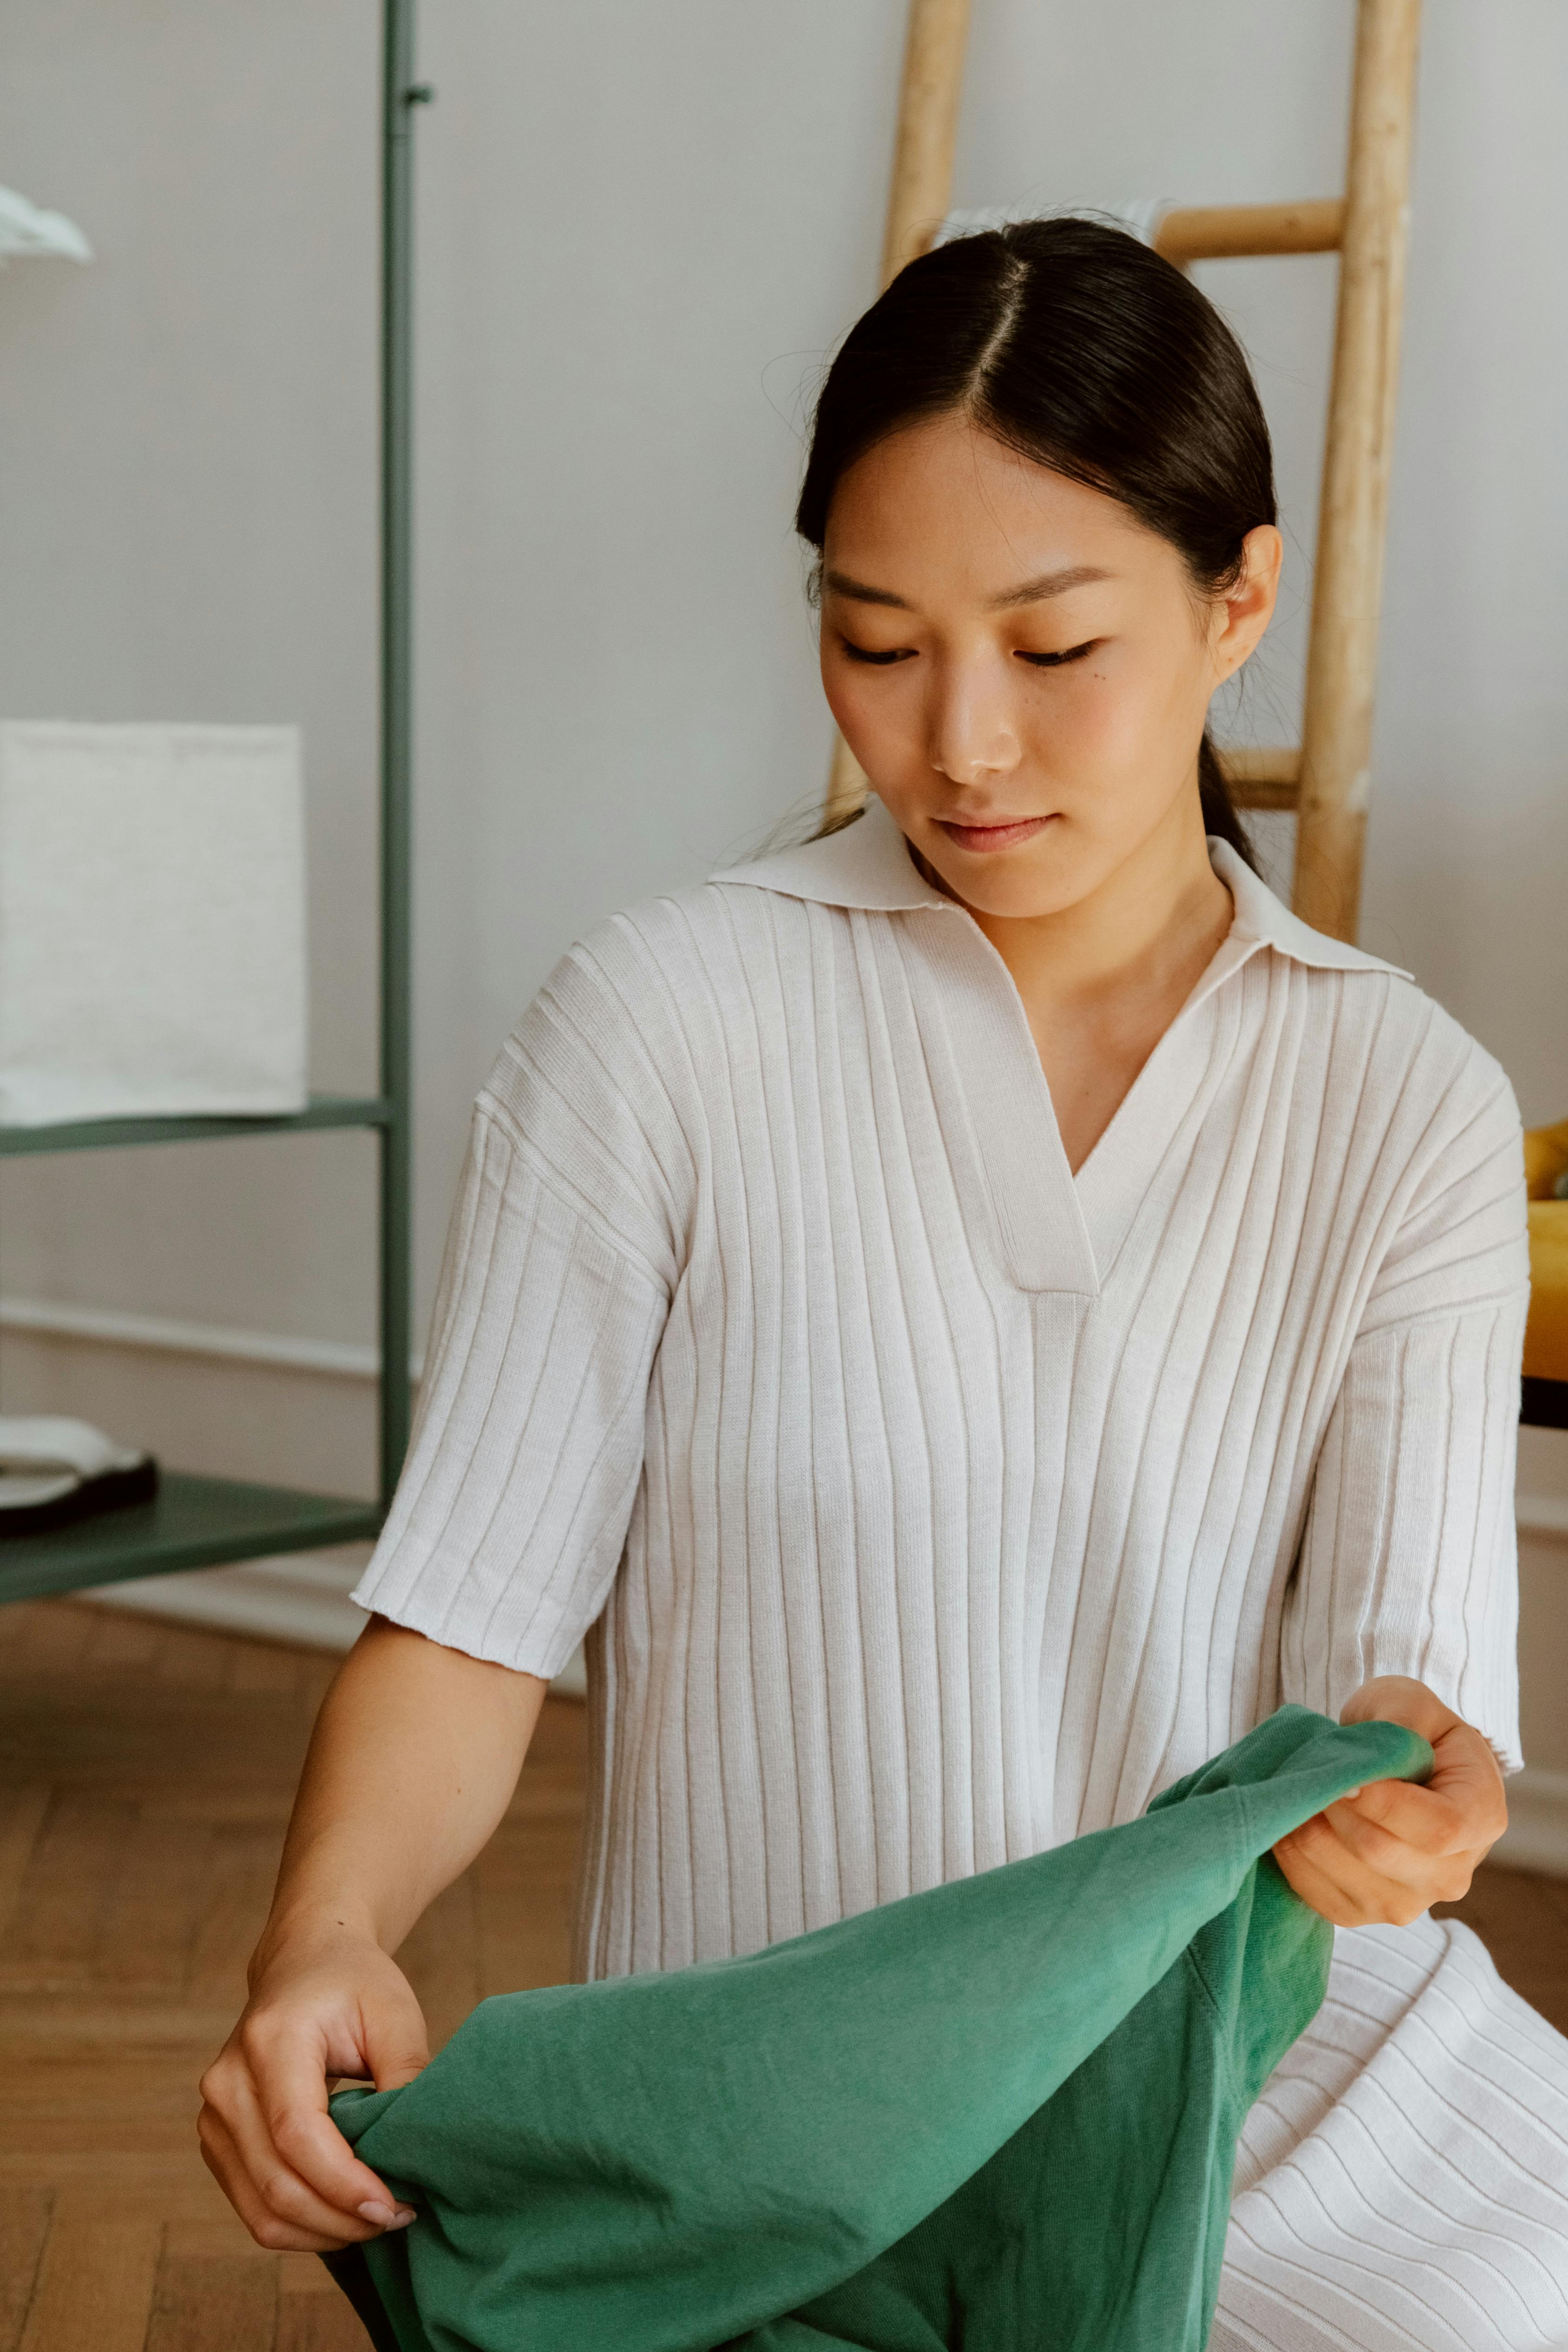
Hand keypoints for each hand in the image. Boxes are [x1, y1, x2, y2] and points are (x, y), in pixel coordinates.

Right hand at [198, 1918, 429, 2251]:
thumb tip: (418, 2151)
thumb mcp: (394, 2012)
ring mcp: (214, 2115)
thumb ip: (406, 2075)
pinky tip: (344, 2215)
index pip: (297, 2133)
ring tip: (377, 2222)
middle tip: (399, 2218)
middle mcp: (228, 2081)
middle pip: (277, 2183)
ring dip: (323, 2232)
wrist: (304, 1961)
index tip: (395, 2206)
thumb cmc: (354, 1982)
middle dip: (341, 2218)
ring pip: (261, 2210)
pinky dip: (301, 2226)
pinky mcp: (218, 2142)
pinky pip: (254, 2208)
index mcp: (270, 2039)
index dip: (344, 2183)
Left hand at [1272, 1676, 1507, 1927]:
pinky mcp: (1363, 1914)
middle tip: (1310, 1773)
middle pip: (1381, 1854)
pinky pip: (1319, 1897)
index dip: (1384, 1805)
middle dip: (1334, 1809)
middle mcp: (1453, 1874)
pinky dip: (1294, 1857)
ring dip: (1307, 1830)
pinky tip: (1290, 1820)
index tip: (1345, 1776)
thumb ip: (1402, 1719)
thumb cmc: (1409, 1728)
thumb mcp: (1412, 1702)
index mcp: (1481, 1818)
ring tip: (1298, 1792)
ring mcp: (1409, 1903)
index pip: (1437, 1830)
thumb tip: (1379, 1753)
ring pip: (1346, 1878)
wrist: (1398, 1766)